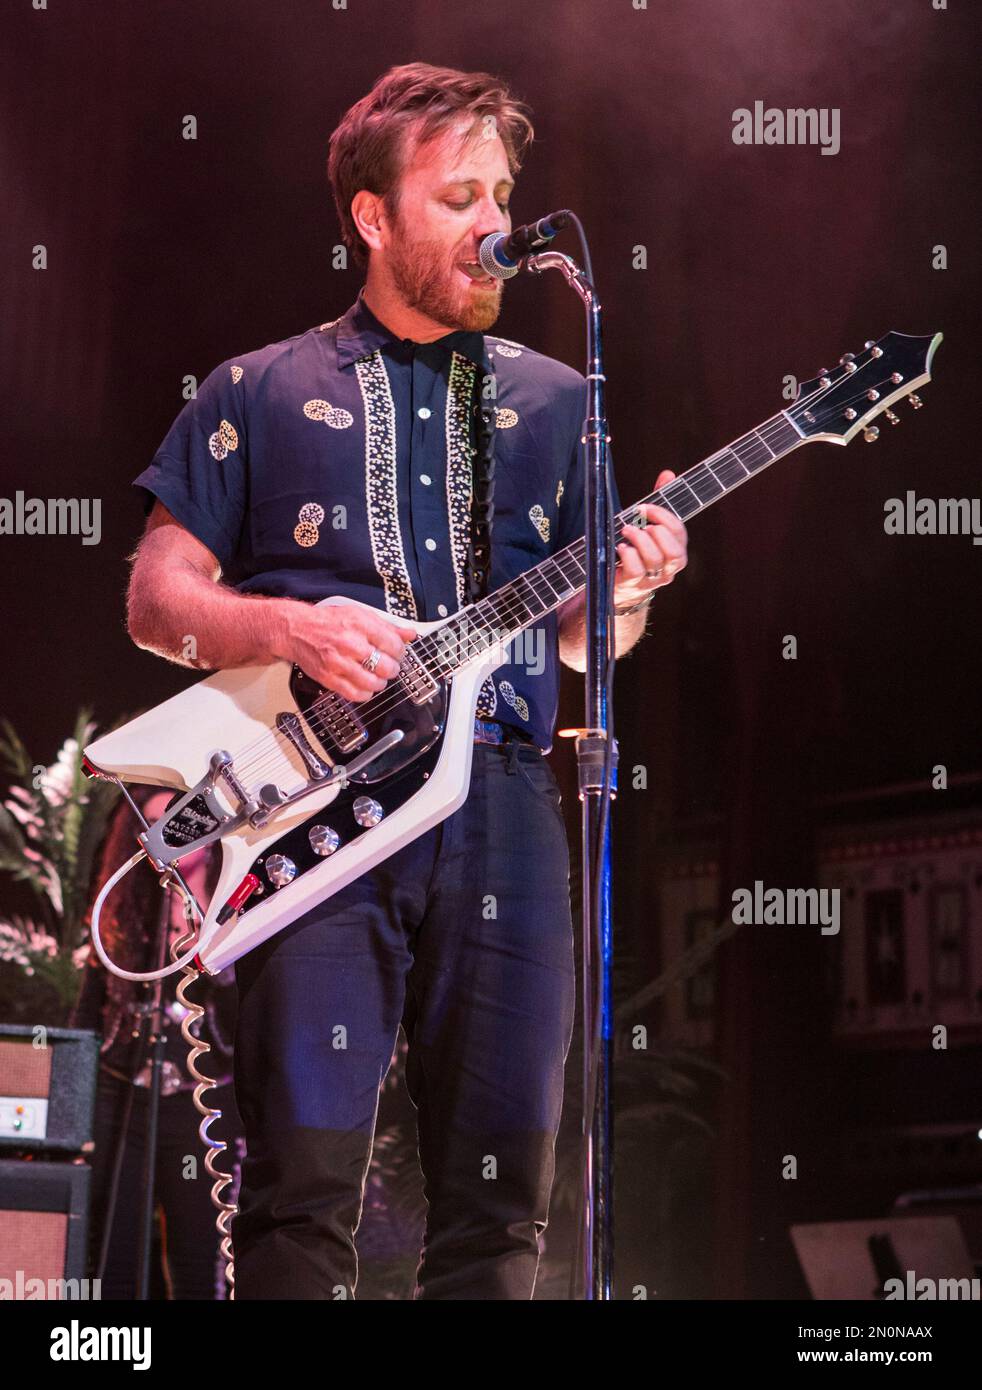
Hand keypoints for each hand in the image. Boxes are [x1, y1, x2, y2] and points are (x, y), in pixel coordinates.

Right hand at [278, 602, 417, 702]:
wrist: (296, 630)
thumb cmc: (328, 622)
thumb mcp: (359, 615)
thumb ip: (387, 626)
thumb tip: (410, 634)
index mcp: (360, 625)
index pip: (394, 645)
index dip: (400, 652)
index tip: (397, 653)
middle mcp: (349, 644)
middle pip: (386, 666)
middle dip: (393, 669)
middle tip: (389, 666)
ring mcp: (338, 663)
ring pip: (374, 683)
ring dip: (380, 682)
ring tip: (377, 676)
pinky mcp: (329, 678)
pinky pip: (356, 695)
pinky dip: (365, 693)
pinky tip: (364, 686)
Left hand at [613, 469, 687, 608]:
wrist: (620, 587)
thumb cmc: (637, 552)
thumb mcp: (648, 526)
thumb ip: (659, 502)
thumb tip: (668, 474)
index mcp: (676, 551)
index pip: (679, 533)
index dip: (663, 516)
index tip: (645, 507)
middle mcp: (668, 568)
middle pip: (674, 551)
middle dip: (657, 531)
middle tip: (639, 522)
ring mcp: (652, 579)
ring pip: (655, 560)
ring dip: (639, 540)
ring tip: (626, 530)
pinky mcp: (633, 585)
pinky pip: (636, 570)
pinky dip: (628, 555)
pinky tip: (621, 547)